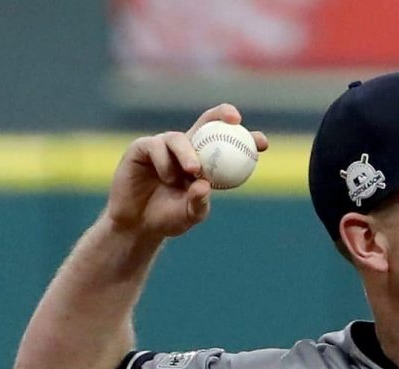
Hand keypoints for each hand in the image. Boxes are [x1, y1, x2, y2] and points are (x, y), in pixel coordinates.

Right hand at [104, 104, 269, 238]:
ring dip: (188, 154)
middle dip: (223, 114)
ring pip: (180, 138)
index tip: (262, 143)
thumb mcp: (190, 215)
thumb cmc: (168, 219)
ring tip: (192, 171)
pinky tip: (167, 177)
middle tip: (235, 120)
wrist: (137, 224)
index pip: (228, 145)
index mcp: (205, 163)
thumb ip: (200, 202)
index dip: (246, 139)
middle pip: (207, 122)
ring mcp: (163, 146)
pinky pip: (157, 146)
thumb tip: (205, 184)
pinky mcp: (142, 147)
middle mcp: (186, 149)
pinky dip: (164, 162)